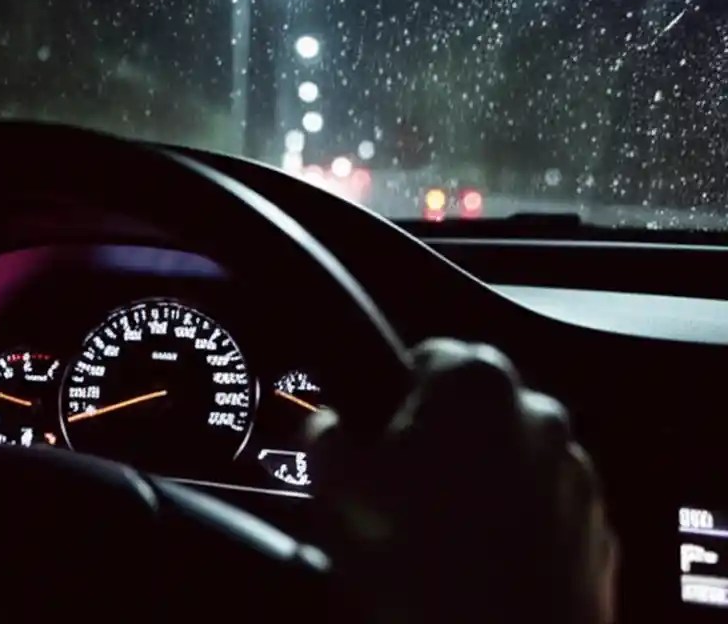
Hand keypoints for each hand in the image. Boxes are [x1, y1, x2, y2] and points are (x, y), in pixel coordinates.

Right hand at [307, 339, 616, 623]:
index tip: (376, 439)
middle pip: (472, 407)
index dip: (392, 397)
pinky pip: (543, 506)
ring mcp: (576, 470)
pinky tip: (479, 563)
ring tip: (439, 537)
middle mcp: (537, 412)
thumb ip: (325, 438)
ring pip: (510, 456)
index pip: (425, 355)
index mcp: (473, 384)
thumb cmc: (420, 567)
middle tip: (399, 494)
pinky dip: (515, 524)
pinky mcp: (596, 523)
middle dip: (438, 440)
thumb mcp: (338, 493)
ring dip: (478, 482)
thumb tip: (327, 426)